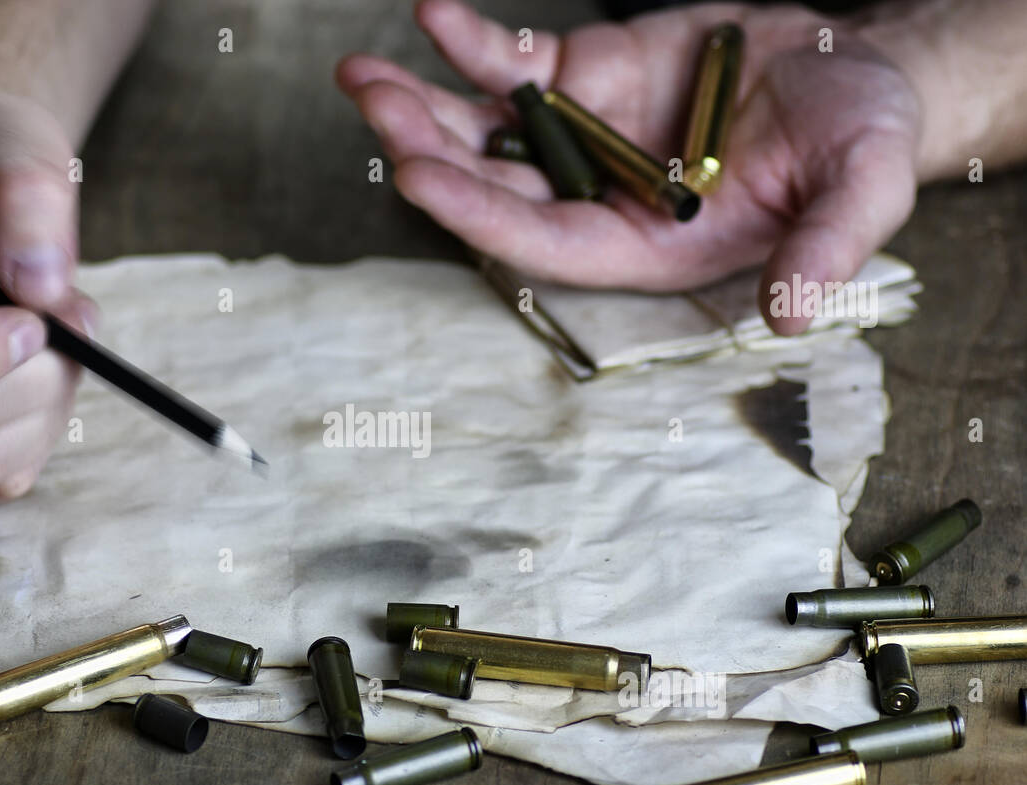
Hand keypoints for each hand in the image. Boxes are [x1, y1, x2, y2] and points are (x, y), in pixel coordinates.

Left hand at [336, 0, 921, 332]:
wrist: (848, 71)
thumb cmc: (856, 141)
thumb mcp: (859, 189)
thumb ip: (825, 249)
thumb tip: (793, 317)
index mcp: (643, 246)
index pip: (546, 241)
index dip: (480, 214)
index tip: (417, 179)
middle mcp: (596, 200)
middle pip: (495, 188)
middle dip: (429, 154)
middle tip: (379, 112)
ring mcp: (581, 138)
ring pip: (485, 131)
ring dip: (423, 106)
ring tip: (364, 76)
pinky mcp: (584, 78)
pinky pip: (515, 63)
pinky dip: (472, 41)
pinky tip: (434, 15)